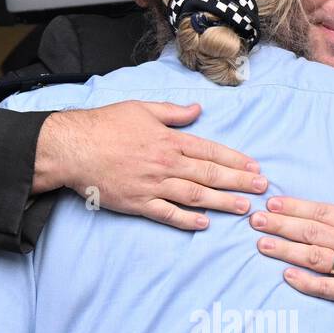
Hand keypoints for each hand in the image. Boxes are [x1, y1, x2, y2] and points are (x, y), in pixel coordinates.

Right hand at [35, 100, 267, 230]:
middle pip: (209, 174)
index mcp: (168, 139)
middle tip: (261, 189)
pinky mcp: (138, 203)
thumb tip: (197, 110)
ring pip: (194, 195)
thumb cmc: (104, 125)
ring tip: (243, 208)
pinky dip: (187, 220)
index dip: (235, 160)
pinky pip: (167, 214)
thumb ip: (172, 113)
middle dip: (239, 182)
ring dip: (221, 202)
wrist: (72, 148)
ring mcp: (152, 185)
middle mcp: (165, 163)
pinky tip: (204, 224)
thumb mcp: (141, 109)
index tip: (255, 167)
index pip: (210, 151)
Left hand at [250, 156, 333, 332]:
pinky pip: (327, 288)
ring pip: (316, 258)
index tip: (272, 202)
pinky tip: (286, 275)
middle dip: (282, 225)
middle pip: (313, 232)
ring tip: (262, 244)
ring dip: (286, 251)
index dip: (296, 207)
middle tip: (255, 220)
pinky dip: (306, 282)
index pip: (324, 211)